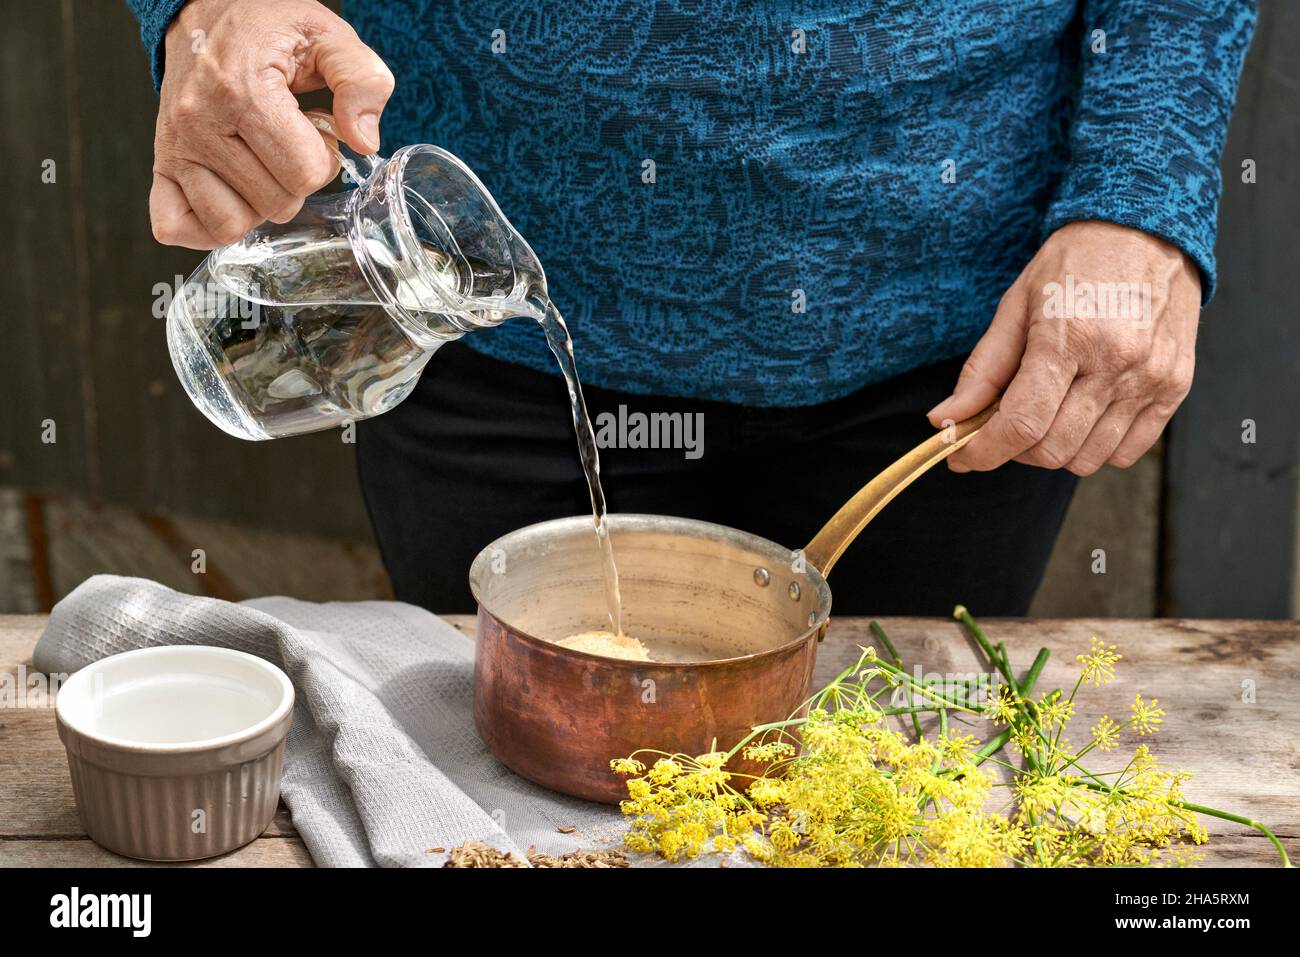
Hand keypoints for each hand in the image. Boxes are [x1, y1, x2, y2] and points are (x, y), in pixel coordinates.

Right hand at [150, 0, 394, 248]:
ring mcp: (175, 146)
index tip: (313, 131)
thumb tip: (364, 140)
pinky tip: (230, 196)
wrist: (208, 11)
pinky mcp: (161, 164)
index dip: (324, 158)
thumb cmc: (268, 28)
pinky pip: (176, 227)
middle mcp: (199, 121)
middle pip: (276, 204)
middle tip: (286, 144)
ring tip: (259, 165)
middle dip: (295, 181)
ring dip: (256, 205)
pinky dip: (207, 225)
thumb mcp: (328, 37)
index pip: (305, 173)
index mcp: (242, 89)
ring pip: (230, 225)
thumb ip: (362, 81)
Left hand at [928, 220, 1200, 475]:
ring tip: (1045, 415)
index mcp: (1070, 338)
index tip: (961, 458)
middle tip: (1004, 424)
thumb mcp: (1016, 305)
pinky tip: (1081, 417)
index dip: (984, 451)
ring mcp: (1151, 379)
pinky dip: (1095, 449)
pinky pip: (1127, 452)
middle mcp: (1117, 363)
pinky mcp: (1175, 387)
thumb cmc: (1074, 264)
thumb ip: (983, 370)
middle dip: (1015, 450)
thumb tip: (945, 419)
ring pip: (1087, 459)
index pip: (1021, 423)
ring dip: (1054, 451)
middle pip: (1051, 448)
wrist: (1148, 230)